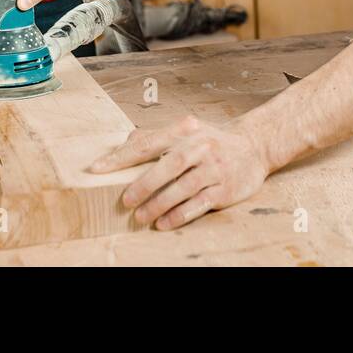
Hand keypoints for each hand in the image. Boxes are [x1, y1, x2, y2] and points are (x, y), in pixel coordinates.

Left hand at [89, 116, 269, 229]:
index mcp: (185, 130)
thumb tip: (124, 145)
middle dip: (144, 183)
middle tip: (124, 200)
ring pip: (184, 187)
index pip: (148, 142)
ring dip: (160, 203)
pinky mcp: (226, 188)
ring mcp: (215, 167)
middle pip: (169, 164)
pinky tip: (164, 223)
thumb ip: (156, 137)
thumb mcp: (186, 131)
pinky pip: (200, 203)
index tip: (97, 169)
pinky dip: (180, 214)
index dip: (121, 156)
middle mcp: (201, 146)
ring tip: (141, 216)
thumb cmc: (212, 140)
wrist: (255, 146)